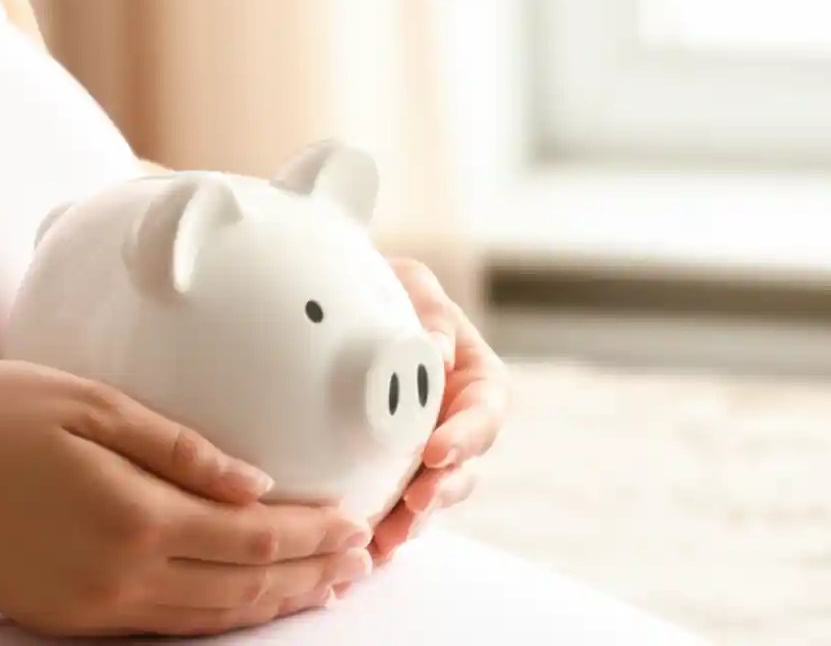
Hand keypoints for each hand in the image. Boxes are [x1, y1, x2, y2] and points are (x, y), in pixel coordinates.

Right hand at [0, 360, 373, 636]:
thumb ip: (183, 450)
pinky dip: (213, 617)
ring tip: (318, 588)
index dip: (313, 534)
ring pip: (207, 618)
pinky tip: (238, 603)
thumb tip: (257, 482)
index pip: (255, 537)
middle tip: (358, 561)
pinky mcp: (63, 618)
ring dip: (269, 604)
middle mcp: (121, 576)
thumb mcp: (96, 406)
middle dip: (307, 575)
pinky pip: (160, 627)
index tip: (356, 524)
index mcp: (137, 516)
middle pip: (241, 587)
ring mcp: (91, 607)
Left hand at [370, 258, 507, 562]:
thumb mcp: (411, 286)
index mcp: (475, 379)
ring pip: (431, 495)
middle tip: (415, 505)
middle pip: (464, 467)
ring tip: (386, 539)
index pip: (485, 412)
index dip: (466, 436)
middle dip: (443, 490)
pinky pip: (394, 505)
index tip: (437, 452)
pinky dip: (382, 525)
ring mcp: (425, 452)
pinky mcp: (392, 472)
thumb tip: (434, 352)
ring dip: (414, 520)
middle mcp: (457, 422)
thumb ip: (428, 315)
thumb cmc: (389, 291)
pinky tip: (362, 543)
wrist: (346, 307)